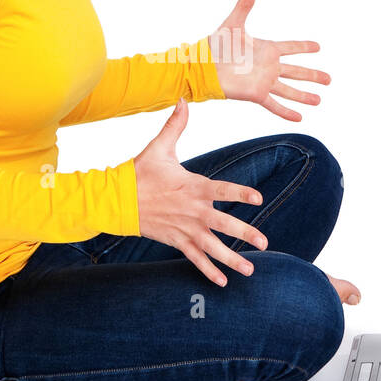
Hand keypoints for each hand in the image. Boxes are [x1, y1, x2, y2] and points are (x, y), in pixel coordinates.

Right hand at [133, 98, 268, 285]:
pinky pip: (195, 259)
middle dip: (245, 233)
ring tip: (250, 269)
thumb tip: (182, 98)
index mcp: (193, 186)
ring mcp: (185, 229)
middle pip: (223, 224)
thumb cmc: (140, 173)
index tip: (259, 199)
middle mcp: (192, 210)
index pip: (222, 189)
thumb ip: (175, 125)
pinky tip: (224, 282)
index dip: (240, 193)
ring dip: (232, 260)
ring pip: (212, 248)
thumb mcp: (159, 148)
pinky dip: (208, 271)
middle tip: (264, 242)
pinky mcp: (176, 241)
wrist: (116, 200)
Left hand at [208, 0, 329, 121]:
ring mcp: (264, 81)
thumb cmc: (216, 45)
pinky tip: (300, 118)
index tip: (318, 47)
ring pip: (290, 90)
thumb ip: (245, 4)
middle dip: (313, 75)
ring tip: (319, 100)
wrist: (203, 66)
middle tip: (329, 79)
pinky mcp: (257, 94)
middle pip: (297, 72)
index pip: (291, 48)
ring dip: (304, 96)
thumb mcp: (234, 22)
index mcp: (266, 49)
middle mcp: (268, 67)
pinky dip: (287, 112)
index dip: (304, 47)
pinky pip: (275, 105)